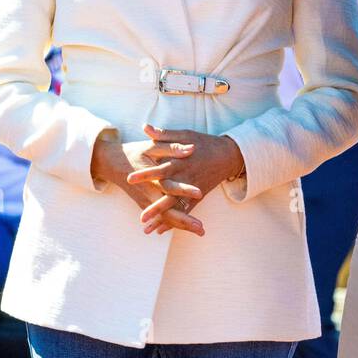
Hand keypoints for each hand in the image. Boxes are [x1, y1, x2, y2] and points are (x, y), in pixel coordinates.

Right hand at [89, 130, 204, 235]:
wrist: (113, 163)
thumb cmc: (135, 153)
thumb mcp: (152, 147)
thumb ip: (172, 148)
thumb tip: (192, 148)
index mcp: (152, 177)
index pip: (169, 186)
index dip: (184, 190)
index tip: (200, 193)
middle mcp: (148, 193)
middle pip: (168, 211)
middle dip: (185, 221)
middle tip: (201, 229)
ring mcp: (146, 201)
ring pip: (165, 217)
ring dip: (182, 225)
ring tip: (201, 231)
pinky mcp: (146, 204)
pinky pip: (161, 217)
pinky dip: (173, 224)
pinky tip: (188, 229)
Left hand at [126, 124, 244, 235]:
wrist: (227, 155)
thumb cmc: (203, 143)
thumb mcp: (184, 134)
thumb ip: (163, 134)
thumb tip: (145, 127)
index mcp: (180, 161)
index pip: (160, 169)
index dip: (145, 174)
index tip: (129, 178)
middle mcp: (186, 177)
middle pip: (168, 194)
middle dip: (155, 206)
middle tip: (141, 217)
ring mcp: (193, 189)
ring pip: (176, 206)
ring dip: (162, 218)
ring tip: (146, 228)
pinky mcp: (198, 196)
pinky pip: (185, 210)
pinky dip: (174, 221)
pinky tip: (160, 230)